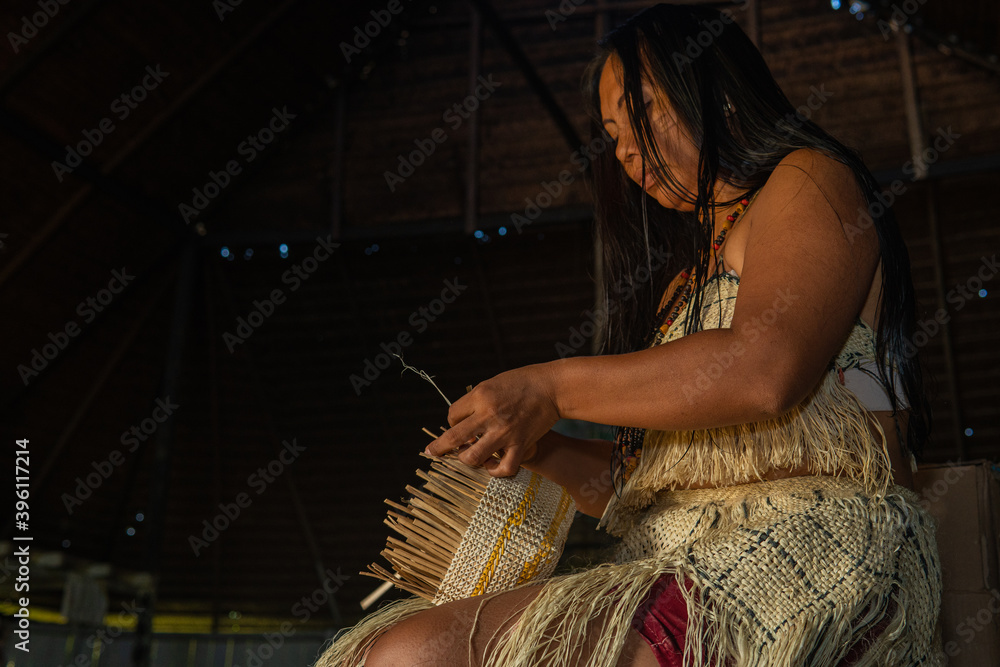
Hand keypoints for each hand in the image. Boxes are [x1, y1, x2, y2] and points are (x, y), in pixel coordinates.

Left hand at [424, 363, 559, 476]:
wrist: (551, 388)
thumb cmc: (521, 382)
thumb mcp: (491, 383)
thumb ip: (475, 401)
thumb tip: (459, 421)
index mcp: (480, 395)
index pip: (452, 416)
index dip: (451, 422)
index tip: (457, 424)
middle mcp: (489, 415)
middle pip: (453, 438)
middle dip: (439, 447)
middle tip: (433, 452)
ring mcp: (505, 432)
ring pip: (473, 457)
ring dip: (466, 459)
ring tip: (468, 456)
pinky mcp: (521, 444)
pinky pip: (504, 468)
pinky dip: (495, 471)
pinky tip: (491, 465)